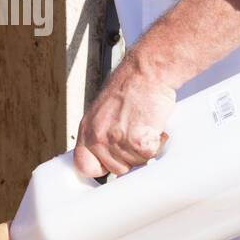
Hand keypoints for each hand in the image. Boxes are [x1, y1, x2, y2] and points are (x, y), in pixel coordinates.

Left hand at [73, 58, 175, 177]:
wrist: (147, 71)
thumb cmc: (131, 85)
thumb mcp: (105, 109)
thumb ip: (102, 132)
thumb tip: (106, 153)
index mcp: (88, 128)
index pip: (83, 165)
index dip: (100, 168)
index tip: (108, 167)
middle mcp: (98, 136)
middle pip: (116, 168)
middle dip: (130, 155)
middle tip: (136, 132)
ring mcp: (116, 140)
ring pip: (135, 163)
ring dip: (144, 148)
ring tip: (145, 124)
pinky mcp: (137, 141)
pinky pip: (149, 155)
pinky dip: (156, 143)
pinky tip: (153, 126)